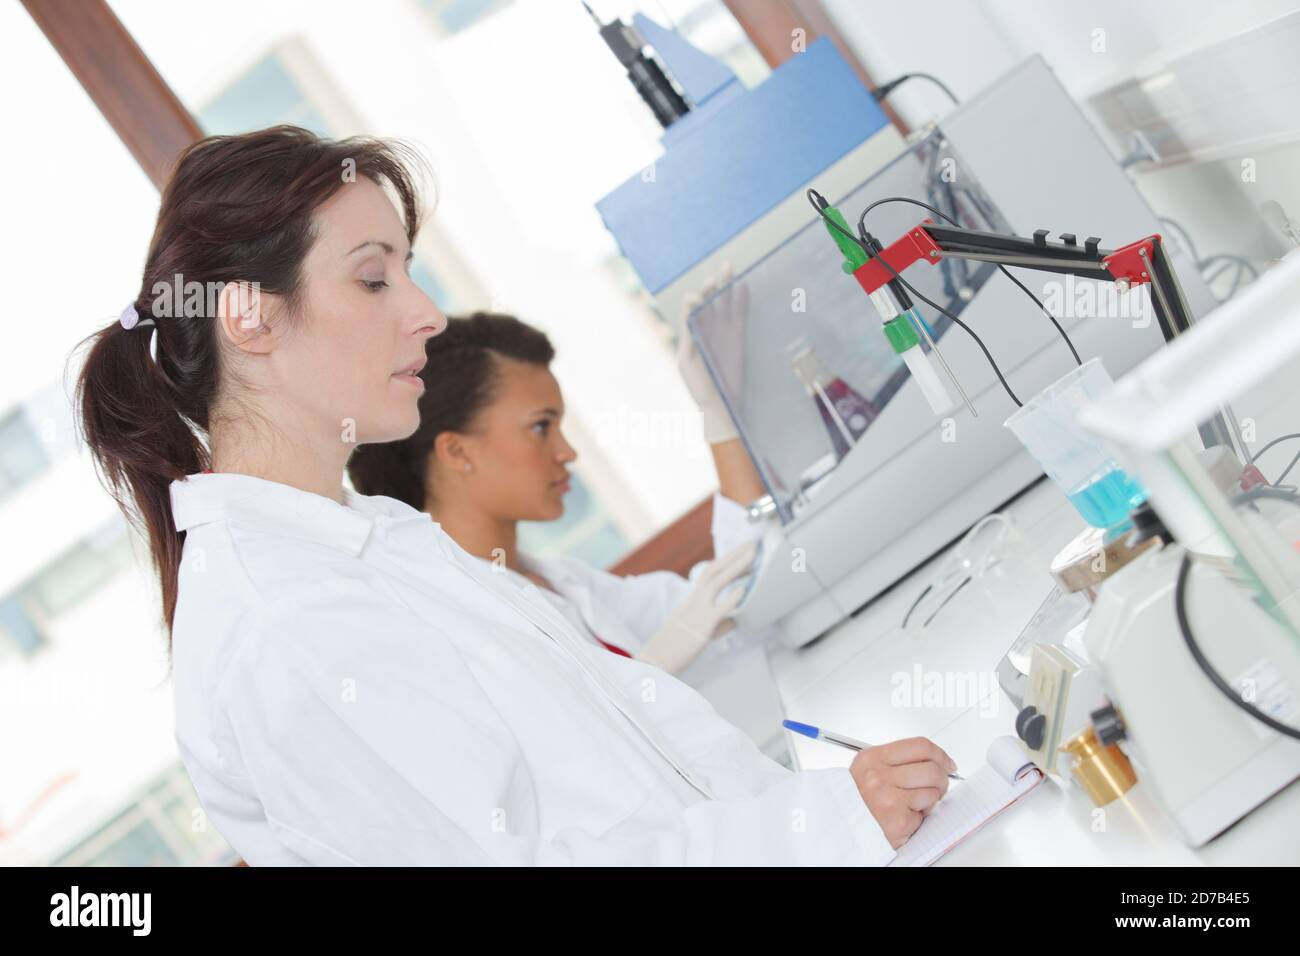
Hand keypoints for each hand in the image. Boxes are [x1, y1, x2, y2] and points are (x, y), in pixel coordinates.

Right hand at [635, 539, 758, 672]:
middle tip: (753, 543)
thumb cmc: (674, 648)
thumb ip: (720, 623)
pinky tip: (744, 590)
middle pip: (714, 570)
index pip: (711, 573)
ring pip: (717, 582)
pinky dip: (732, 598)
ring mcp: (698, 611)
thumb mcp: (699, 630)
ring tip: (753, 556)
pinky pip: (719, 610)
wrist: (653, 661)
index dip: (727, 561)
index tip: (743, 552)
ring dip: (736, 567)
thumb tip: (737, 620)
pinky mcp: (702, 627)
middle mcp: (694, 600)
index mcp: (692, 600)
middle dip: (734, 555)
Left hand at [678, 264, 747, 444]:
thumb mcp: (688, 361)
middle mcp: (707, 328)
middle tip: (717, 276)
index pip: (691, 306)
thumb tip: (690, 312)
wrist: (720, 405)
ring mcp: (723, 331)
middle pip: (709, 299)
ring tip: (729, 268)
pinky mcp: (738, 337)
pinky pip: (741, 314)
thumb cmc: (699, 386)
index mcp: (691, 332)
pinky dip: (742, 300)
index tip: (698, 300)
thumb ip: (689, 337)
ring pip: (725, 302)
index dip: (694, 298)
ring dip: (726, 285)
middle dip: (712, 285)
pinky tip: (743, 286)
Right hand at [848, 737, 956, 847]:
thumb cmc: (856, 798)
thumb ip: (897, 760)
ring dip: (930, 799)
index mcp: (873, 758)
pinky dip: (920, 816)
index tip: (947, 763)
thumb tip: (934, 759)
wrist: (840, 825)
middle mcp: (880, 776)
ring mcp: (889, 799)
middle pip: (932, 769)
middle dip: (942, 779)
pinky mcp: (898, 821)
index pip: (920, 746)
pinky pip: (925, 814)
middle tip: (938, 786)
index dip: (940, 754)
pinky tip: (905, 815)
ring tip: (915, 803)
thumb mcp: (868, 767)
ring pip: (932, 792)